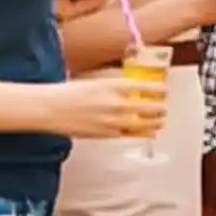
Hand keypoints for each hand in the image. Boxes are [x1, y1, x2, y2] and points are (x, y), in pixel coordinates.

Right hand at [43, 77, 166, 137]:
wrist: (51, 109)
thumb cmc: (71, 92)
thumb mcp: (97, 81)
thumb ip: (116, 85)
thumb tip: (133, 87)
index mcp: (114, 85)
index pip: (147, 86)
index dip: (160, 89)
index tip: (164, 90)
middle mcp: (117, 102)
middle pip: (151, 106)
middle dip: (161, 107)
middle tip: (164, 106)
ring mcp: (113, 120)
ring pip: (145, 123)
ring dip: (156, 121)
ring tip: (161, 119)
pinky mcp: (107, 133)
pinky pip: (131, 134)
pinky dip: (144, 132)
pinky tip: (150, 131)